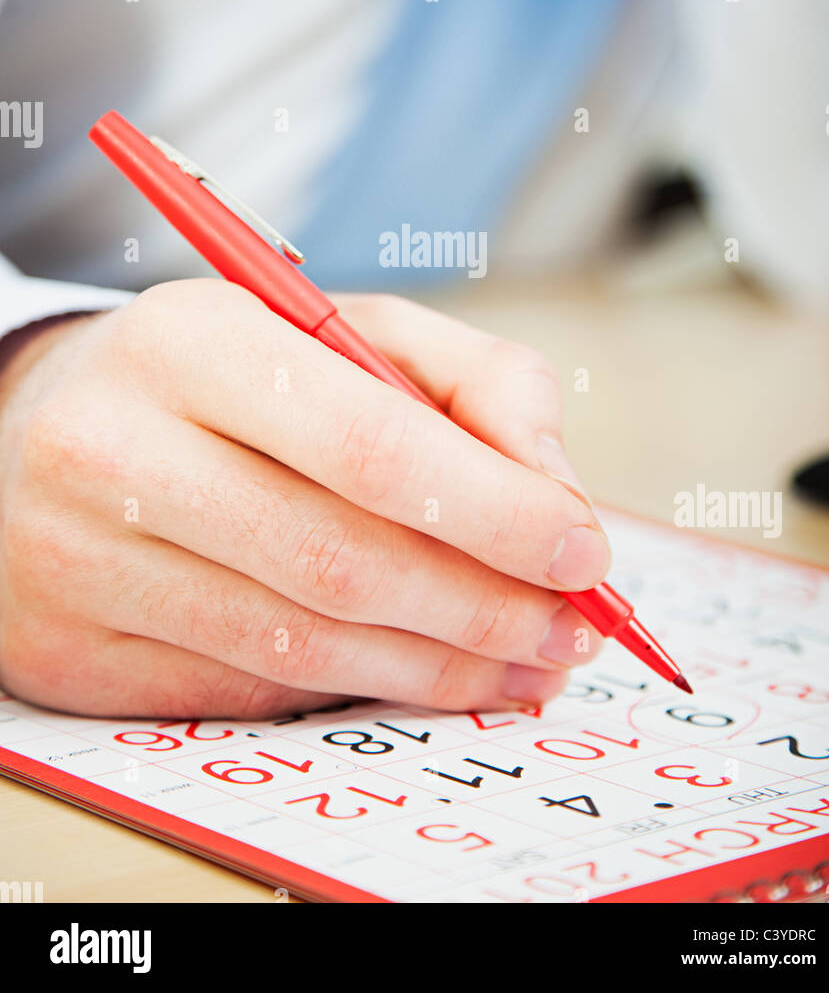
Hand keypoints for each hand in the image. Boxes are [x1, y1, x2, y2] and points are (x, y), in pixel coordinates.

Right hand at [0, 282, 608, 718]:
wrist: (33, 428)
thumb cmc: (219, 376)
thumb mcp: (344, 330)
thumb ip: (475, 379)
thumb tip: (559, 491)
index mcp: (191, 341)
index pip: (371, 445)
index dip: (496, 510)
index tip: (582, 548)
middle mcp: (115, 449)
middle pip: (343, 562)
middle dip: (485, 607)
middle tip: (572, 627)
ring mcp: (80, 562)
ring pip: (301, 644)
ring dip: (439, 667)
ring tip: (522, 661)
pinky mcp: (69, 652)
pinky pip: (249, 690)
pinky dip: (356, 686)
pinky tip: (421, 671)